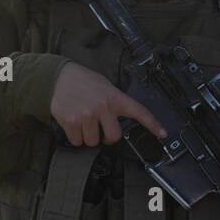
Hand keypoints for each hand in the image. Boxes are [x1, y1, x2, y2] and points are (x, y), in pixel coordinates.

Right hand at [50, 63, 165, 145]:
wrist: (57, 77)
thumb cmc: (82, 81)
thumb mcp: (104, 86)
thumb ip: (113, 101)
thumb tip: (118, 120)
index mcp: (115, 97)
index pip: (138, 111)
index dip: (152, 124)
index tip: (162, 133)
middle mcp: (103, 106)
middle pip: (113, 137)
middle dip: (107, 137)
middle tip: (100, 129)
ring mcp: (87, 115)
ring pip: (93, 141)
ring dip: (88, 136)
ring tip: (83, 121)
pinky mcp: (71, 122)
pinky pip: (77, 141)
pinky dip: (75, 137)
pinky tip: (73, 124)